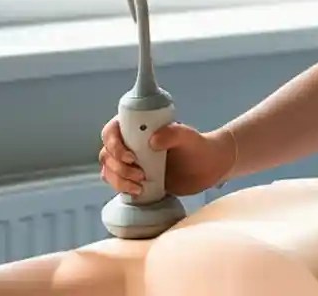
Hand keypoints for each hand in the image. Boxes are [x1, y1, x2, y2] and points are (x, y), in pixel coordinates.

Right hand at [98, 116, 235, 195]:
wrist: (209, 168)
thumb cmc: (199, 147)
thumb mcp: (189, 137)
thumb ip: (174, 134)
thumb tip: (152, 140)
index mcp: (139, 126)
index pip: (112, 130)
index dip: (114, 143)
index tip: (130, 156)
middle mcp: (131, 143)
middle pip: (107, 153)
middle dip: (118, 166)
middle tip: (140, 174)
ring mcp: (131, 162)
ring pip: (109, 170)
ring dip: (119, 180)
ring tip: (140, 186)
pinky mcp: (135, 179)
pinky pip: (118, 184)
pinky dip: (123, 189)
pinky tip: (139, 192)